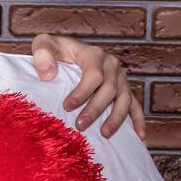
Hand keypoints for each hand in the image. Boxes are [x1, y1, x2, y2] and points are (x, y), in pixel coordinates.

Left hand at [29, 33, 144, 139]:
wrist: (64, 52)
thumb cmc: (54, 51)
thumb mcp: (43, 44)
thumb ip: (42, 54)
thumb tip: (48, 75)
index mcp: (94, 54)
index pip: (93, 75)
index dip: (82, 92)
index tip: (67, 107)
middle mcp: (111, 64)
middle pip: (110, 89)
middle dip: (95, 109)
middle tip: (80, 126)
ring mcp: (120, 77)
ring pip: (124, 98)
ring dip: (116, 117)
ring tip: (104, 134)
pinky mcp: (124, 89)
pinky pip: (135, 104)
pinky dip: (138, 120)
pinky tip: (138, 135)